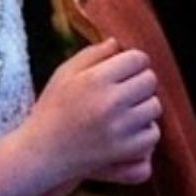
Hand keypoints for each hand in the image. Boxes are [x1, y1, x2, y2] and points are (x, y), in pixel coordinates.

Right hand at [21, 38, 160, 188]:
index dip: (134, 61)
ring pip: (154, 106)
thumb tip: (117, 43)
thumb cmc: (52, 108)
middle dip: (140, 81)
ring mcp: (119, 128)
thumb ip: (92, 53)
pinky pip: (153, 133)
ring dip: (144, 106)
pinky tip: (129, 129)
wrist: (40, 153)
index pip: (138, 59)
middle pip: (150, 80)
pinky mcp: (123, 150)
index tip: (126, 69)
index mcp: (95, 79)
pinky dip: (145, 131)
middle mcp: (110, 102)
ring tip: (126, 109)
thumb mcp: (64, 73)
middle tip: (126, 89)